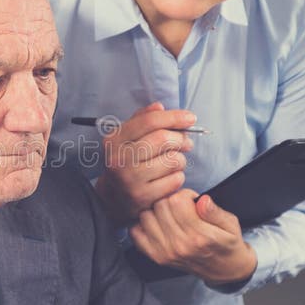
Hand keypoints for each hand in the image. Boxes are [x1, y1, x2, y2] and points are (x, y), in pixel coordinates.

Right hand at [93, 102, 196, 225]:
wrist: (114, 198)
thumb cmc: (127, 162)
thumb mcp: (127, 138)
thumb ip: (143, 119)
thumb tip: (160, 107)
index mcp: (115, 140)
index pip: (149, 121)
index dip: (174, 117)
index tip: (191, 118)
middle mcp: (119, 159)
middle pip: (162, 139)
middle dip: (180, 139)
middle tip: (186, 143)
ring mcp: (130, 180)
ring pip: (172, 160)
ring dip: (180, 160)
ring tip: (173, 162)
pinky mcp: (143, 197)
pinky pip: (175, 180)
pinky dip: (178, 177)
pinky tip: (169, 178)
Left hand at [130, 189, 256, 283]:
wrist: (224, 270)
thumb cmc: (226, 243)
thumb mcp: (230, 224)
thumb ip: (215, 211)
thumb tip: (202, 200)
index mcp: (199, 236)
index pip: (177, 201)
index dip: (184, 194)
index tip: (191, 199)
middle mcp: (179, 245)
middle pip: (160, 205)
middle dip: (170, 199)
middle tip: (181, 206)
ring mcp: (165, 253)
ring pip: (145, 215)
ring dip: (155, 210)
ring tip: (169, 214)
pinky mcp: (156, 257)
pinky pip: (135, 233)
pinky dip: (143, 224)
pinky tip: (157, 223)